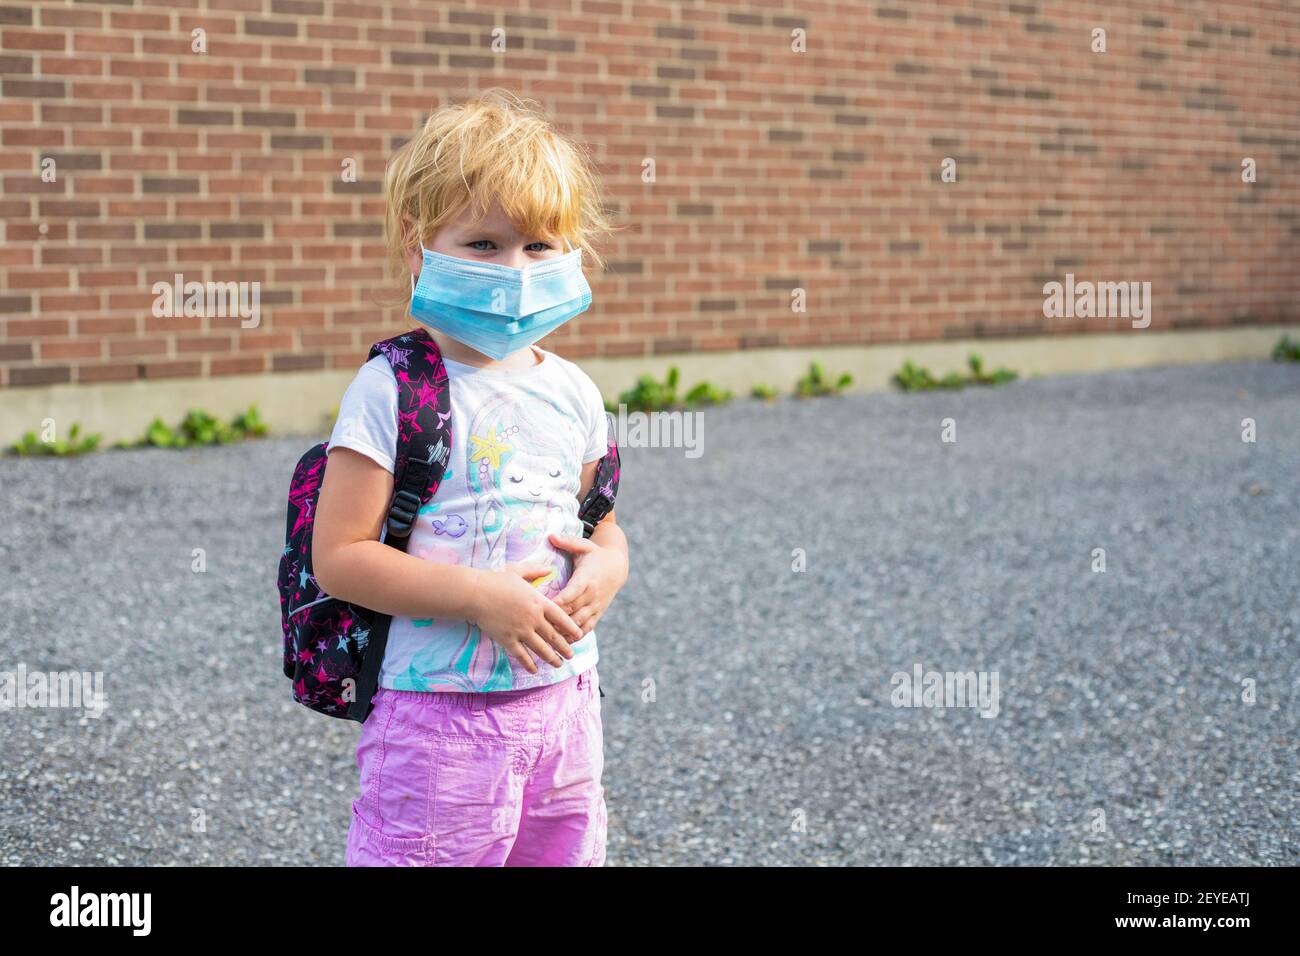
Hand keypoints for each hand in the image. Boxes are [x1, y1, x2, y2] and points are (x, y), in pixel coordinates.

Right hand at [468, 561, 582, 673]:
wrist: (475, 593)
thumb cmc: (496, 580)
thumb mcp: (519, 570)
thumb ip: (535, 570)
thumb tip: (549, 569)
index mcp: (538, 602)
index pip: (561, 617)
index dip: (571, 628)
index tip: (579, 635)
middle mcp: (533, 618)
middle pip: (554, 636)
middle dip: (564, 647)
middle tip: (571, 655)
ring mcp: (520, 630)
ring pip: (541, 648)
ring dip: (551, 658)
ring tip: (559, 664)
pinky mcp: (507, 639)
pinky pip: (521, 655)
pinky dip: (529, 663)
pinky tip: (535, 669)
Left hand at [549, 533, 628, 636]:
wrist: (618, 568)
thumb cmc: (595, 555)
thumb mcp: (584, 546)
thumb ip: (567, 542)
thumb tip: (550, 536)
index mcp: (586, 578)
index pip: (572, 592)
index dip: (560, 601)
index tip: (546, 606)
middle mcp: (591, 595)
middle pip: (572, 611)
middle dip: (556, 619)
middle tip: (537, 625)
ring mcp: (595, 606)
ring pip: (579, 623)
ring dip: (564, 631)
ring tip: (546, 638)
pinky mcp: (597, 613)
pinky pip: (587, 628)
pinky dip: (575, 636)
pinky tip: (562, 643)